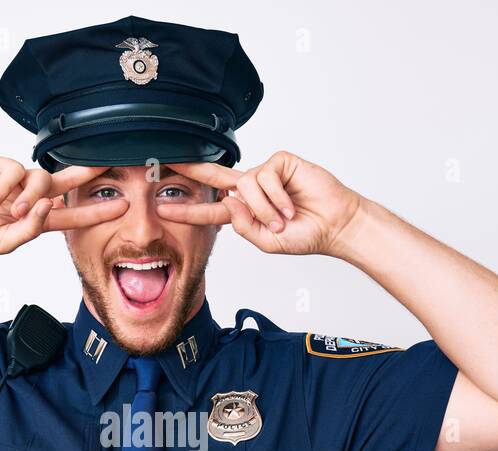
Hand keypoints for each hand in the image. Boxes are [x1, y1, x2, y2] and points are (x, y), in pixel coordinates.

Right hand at [0, 158, 128, 262]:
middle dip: (86, 175)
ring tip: (13, 211)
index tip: (121, 206)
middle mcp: (26, 199)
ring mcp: (12, 182)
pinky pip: (15, 169)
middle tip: (109, 167)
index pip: (70, 214)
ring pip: (40, 178)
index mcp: (33, 220)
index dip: (95, 210)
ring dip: (31, 195)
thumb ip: (32, 227)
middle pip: (64, 183)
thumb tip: (50, 204)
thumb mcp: (6, 243)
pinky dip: (7, 185)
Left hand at [155, 152, 363, 256]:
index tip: (162, 208)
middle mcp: (252, 190)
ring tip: (282, 220)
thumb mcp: (267, 241)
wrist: (335, 225)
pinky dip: (276, 196)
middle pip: (215, 177)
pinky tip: (290, 206)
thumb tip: (229, 201)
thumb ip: (244, 226)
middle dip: (191, 170)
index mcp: (245, 211)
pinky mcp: (280, 163)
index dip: (188, 209)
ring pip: (246, 186)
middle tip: (167, 162)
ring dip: (264, 208)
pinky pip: (265, 177)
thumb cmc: (306, 235)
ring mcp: (265, 175)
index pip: (211, 209)